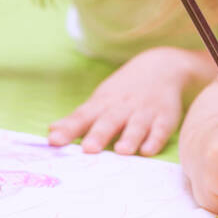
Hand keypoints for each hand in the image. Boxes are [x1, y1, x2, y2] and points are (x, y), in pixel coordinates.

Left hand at [48, 47, 194, 154]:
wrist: (161, 66)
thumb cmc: (124, 91)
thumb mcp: (100, 100)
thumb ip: (78, 119)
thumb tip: (51, 132)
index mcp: (103, 104)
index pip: (82, 117)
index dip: (68, 129)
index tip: (54, 141)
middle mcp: (122, 108)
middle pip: (109, 122)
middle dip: (99, 135)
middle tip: (89, 149)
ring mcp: (145, 113)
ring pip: (136, 126)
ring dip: (130, 138)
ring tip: (122, 151)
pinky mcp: (165, 118)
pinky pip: (161, 130)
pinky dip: (155, 140)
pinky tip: (148, 151)